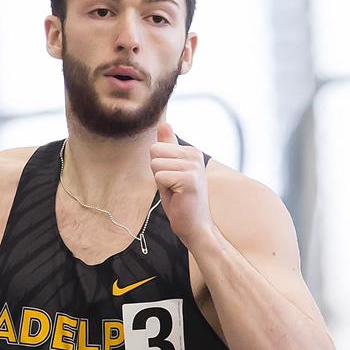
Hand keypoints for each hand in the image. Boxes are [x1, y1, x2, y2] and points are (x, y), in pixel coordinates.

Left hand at [150, 120, 212, 244]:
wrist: (194, 226)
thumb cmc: (181, 201)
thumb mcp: (171, 170)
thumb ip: (167, 147)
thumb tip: (163, 123)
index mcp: (191, 151)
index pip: (156, 147)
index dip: (159, 168)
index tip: (173, 181)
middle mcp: (194, 155)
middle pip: (154, 151)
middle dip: (158, 173)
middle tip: (173, 187)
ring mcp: (193, 166)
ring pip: (155, 164)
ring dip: (161, 183)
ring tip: (176, 192)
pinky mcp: (189, 179)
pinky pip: (160, 176)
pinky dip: (164, 190)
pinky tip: (178, 196)